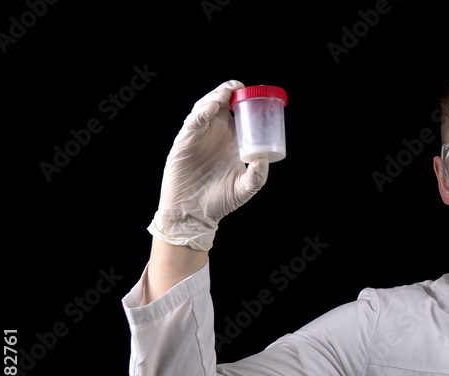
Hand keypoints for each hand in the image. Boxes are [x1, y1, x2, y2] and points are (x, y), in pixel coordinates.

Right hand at [148, 80, 268, 250]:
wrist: (195, 214)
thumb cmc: (220, 202)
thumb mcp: (245, 189)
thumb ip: (257, 176)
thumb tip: (264, 159)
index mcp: (231, 140)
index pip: (237, 113)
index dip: (243, 101)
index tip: (254, 94)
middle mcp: (214, 135)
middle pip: (220, 104)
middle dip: (228, 93)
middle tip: (239, 88)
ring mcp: (198, 137)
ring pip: (205, 108)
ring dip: (214, 98)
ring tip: (225, 94)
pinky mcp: (184, 142)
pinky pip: (192, 123)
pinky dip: (201, 114)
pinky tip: (210, 109)